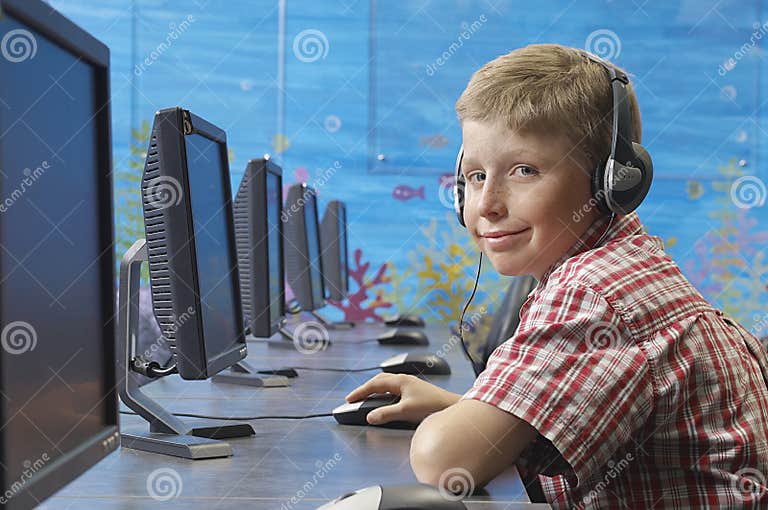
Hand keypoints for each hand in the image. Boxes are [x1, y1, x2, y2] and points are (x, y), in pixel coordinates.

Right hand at [345, 373, 460, 424]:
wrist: (451, 407)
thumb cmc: (432, 406)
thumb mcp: (405, 411)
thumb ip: (386, 414)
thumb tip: (370, 416)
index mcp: (400, 381)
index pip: (375, 384)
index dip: (360, 391)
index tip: (349, 399)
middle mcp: (405, 380)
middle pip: (379, 381)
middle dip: (366, 389)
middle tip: (355, 398)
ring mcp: (411, 385)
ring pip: (387, 385)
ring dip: (375, 391)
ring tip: (366, 399)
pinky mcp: (415, 392)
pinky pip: (394, 390)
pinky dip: (384, 394)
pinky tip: (385, 402)